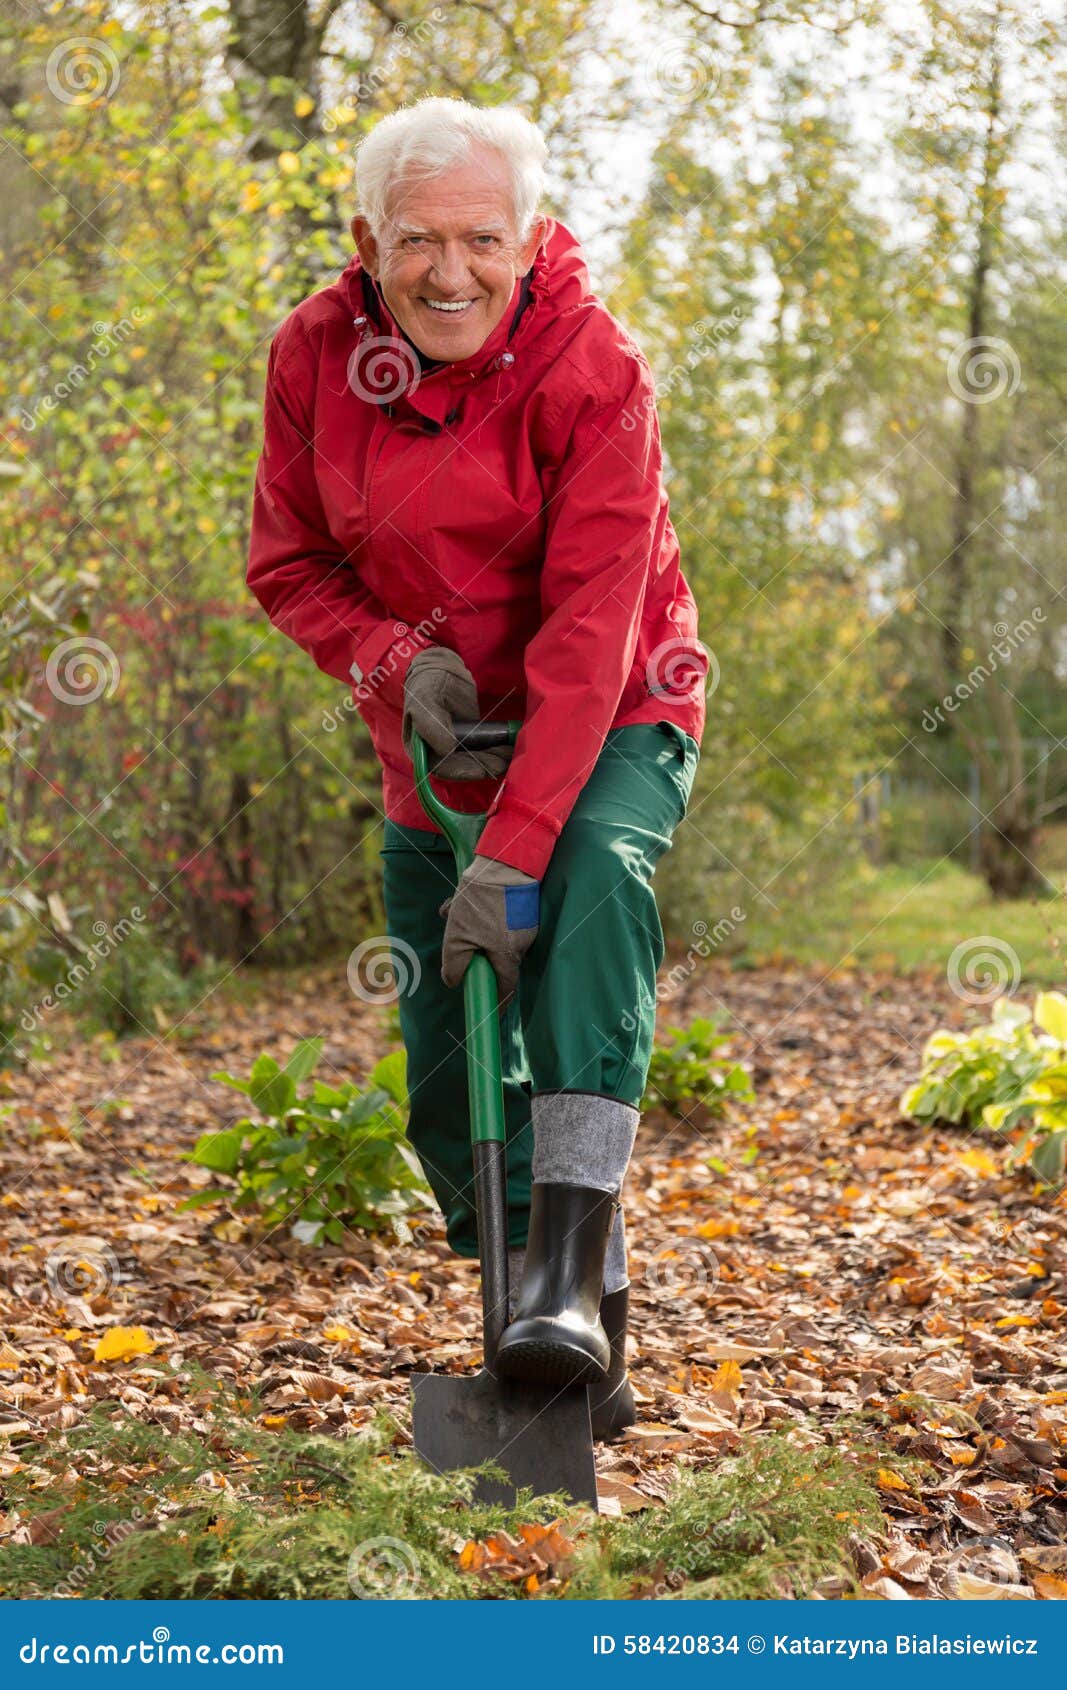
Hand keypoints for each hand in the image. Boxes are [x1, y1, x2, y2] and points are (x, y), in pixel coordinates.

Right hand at [401, 647, 511, 778]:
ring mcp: (456, 747)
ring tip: (511, 752)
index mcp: (421, 749)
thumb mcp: (424, 698)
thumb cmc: (427, 683)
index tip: (485, 768)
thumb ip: (431, 723)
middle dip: (485, 765)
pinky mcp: (471, 740)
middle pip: (464, 767)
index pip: (444, 768)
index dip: (465, 771)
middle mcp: (438, 753)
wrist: (440, 670)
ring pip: (476, 759)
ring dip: (494, 758)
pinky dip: (497, 748)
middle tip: (505, 760)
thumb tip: (446, 750)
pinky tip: (510, 745)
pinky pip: (484, 748)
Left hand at [440, 853, 539, 1005]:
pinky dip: (482, 914)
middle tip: (464, 945)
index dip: (499, 1002)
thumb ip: (454, 963)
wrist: (504, 861)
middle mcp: (522, 942)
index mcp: (508, 954)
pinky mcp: (523, 906)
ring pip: (497, 936)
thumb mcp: (457, 935)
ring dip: (476, 930)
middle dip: (480, 955)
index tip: (492, 1011)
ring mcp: (525, 923)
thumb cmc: (481, 901)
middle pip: (500, 960)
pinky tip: (465, 899)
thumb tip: (453, 981)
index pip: (507, 987)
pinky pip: (500, 918)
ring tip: (458, 911)